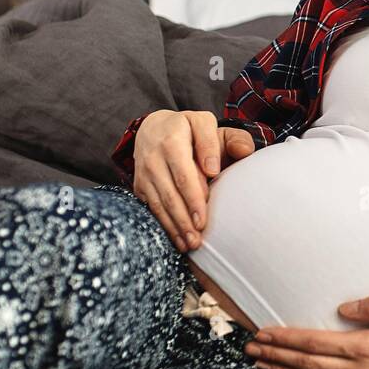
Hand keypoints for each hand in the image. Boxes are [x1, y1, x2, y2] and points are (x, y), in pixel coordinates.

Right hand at [132, 109, 254, 251]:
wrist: (153, 127)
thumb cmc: (188, 129)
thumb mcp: (207, 124)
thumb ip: (228, 137)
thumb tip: (225, 162)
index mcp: (173, 140)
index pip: (184, 175)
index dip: (194, 199)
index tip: (203, 219)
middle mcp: (153, 158)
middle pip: (170, 194)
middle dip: (184, 220)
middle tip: (198, 240)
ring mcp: (144, 173)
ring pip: (158, 204)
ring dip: (174, 227)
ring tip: (190, 245)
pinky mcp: (140, 185)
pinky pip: (150, 208)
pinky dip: (164, 225)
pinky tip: (177, 240)